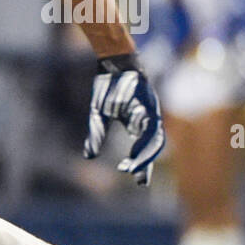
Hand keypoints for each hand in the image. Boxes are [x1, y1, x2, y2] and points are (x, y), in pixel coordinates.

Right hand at [83, 54, 165, 185]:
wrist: (113, 63)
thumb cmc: (108, 86)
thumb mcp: (99, 114)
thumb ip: (97, 135)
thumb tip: (89, 156)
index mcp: (138, 123)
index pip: (144, 148)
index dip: (142, 164)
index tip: (139, 181)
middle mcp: (148, 120)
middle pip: (154, 147)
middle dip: (146, 164)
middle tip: (138, 179)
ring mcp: (152, 112)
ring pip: (155, 139)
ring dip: (145, 155)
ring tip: (132, 167)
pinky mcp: (150, 105)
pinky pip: (152, 125)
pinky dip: (145, 139)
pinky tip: (136, 149)